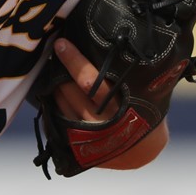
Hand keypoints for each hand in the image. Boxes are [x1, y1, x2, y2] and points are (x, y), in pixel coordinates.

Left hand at [49, 39, 168, 168]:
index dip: (74, 61)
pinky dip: (53, 101)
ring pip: (60, 102)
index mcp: (122, 107)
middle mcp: (102, 122)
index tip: (61, 43)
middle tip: (55, 51)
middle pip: (70, 90)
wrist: (140, 151)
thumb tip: (108, 43)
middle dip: (60, 70)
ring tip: (53, 67)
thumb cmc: (143, 114)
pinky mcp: (74, 143)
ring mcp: (86, 135)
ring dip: (53, 83)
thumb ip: (128, 75)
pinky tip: (52, 89)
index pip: (92, 81)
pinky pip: (56, 116)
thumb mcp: (144, 94)